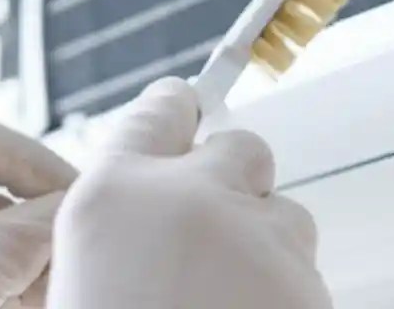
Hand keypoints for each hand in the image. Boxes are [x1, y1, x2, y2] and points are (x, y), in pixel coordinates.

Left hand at [0, 119, 76, 308]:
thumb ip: (29, 229)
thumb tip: (83, 201)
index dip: (40, 165)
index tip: (81, 202)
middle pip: (5, 202)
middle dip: (47, 231)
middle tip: (82, 257)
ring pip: (10, 253)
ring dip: (45, 270)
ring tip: (67, 288)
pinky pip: (2, 291)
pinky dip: (30, 296)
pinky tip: (52, 301)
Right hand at [47, 77, 331, 308]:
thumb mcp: (84, 278)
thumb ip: (124, 226)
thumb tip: (155, 202)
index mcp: (112, 199)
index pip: (159, 112)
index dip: (178, 111)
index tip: (189, 105)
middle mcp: (191, 200)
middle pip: (241, 147)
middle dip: (234, 180)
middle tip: (217, 229)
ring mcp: (258, 240)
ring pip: (286, 215)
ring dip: (265, 248)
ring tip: (227, 308)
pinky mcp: (309, 285)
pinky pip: (306, 272)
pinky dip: (287, 296)